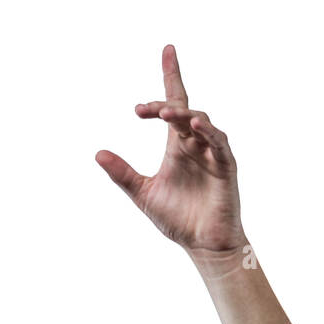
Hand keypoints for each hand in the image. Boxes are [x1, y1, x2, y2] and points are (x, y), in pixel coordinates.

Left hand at [96, 44, 245, 255]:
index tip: (149, 83)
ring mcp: (212, 153)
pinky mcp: (226, 165)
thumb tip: (98, 154)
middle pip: (184, 110)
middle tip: (144, 110)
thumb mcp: (143, 194)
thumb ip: (123, 174)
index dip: (170, 78)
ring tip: (166, 114)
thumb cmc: (178, 220)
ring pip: (201, 122)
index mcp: (177, 146)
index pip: (174, 104)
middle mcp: (195, 144)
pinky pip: (219, 142)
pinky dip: (208, 132)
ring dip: (184, 115)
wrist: (202, 245)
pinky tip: (194, 126)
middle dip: (166, 104)